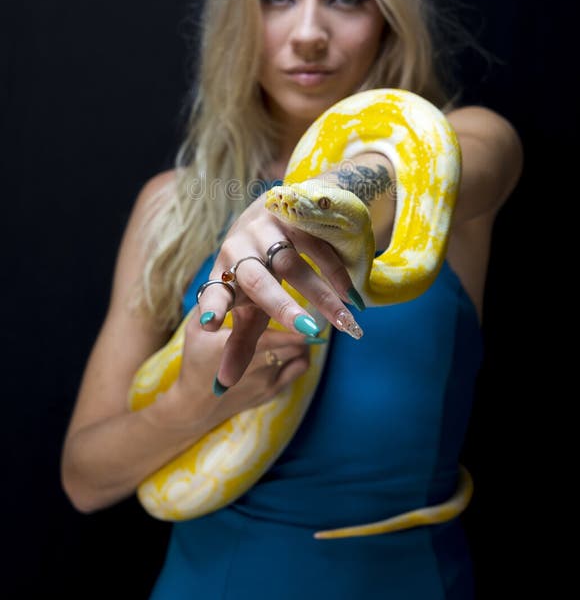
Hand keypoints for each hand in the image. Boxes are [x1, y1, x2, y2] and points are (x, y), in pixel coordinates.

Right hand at [173, 307, 311, 424]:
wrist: (195, 406)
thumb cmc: (194, 360)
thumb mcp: (195, 329)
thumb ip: (209, 303)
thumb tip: (227, 274)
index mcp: (236, 348)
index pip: (274, 335)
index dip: (291, 320)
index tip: (298, 304)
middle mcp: (256, 367)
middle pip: (294, 343)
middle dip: (299, 324)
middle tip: (301, 305)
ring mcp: (267, 380)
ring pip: (299, 353)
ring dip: (301, 337)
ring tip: (297, 319)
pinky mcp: (274, 390)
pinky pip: (299, 367)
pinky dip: (301, 353)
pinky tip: (295, 341)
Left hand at [195, 193, 363, 389]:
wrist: (267, 213)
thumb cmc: (256, 273)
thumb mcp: (247, 308)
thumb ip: (238, 344)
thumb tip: (221, 387)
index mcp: (224, 275)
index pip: (214, 292)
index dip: (213, 307)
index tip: (207, 325)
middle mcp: (240, 250)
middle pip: (259, 281)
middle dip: (284, 306)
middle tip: (309, 331)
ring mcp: (266, 231)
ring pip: (293, 265)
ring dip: (322, 295)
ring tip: (346, 323)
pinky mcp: (292, 217)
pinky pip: (316, 246)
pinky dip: (335, 272)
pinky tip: (351, 297)